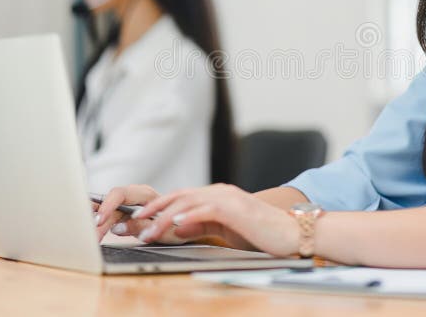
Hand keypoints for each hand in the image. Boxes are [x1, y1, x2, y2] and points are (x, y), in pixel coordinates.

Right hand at [92, 184, 178, 242]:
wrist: (189, 224)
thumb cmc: (180, 224)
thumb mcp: (168, 230)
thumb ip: (144, 227)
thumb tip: (119, 227)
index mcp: (146, 194)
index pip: (121, 194)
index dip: (108, 205)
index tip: (100, 220)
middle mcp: (134, 197)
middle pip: (110, 204)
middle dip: (98, 222)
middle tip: (92, 238)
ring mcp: (128, 206)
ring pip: (107, 211)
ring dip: (97, 225)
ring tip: (91, 240)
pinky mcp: (124, 215)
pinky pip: (108, 217)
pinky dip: (100, 226)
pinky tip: (94, 235)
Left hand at [130, 183, 299, 256]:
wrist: (291, 233)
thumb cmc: (261, 234)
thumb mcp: (225, 230)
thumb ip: (203, 225)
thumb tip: (177, 229)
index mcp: (217, 195)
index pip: (181, 197)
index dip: (159, 207)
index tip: (140, 219)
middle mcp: (220, 191)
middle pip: (179, 196)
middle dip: (154, 210)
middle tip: (135, 224)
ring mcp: (227, 198)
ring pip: (187, 203)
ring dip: (164, 219)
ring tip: (148, 232)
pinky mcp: (235, 208)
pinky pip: (205, 210)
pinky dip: (188, 217)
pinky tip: (175, 226)